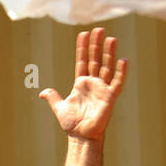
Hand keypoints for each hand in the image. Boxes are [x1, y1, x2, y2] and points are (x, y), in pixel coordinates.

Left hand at [40, 27, 127, 144]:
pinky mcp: (110, 97)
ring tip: (111, 38)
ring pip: (107, 67)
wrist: (80, 136)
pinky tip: (123, 60)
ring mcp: (102, 88)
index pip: (82, 61)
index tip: (83, 33)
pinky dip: (121, 72)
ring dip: (109, 53)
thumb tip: (42, 92)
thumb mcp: (59, 108)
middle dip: (96, 45)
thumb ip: (53, 97)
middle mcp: (93, 83)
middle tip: (99, 28)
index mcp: (81, 83)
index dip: (82, 48)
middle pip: (96, 59)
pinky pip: (117, 82)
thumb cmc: (72, 124)